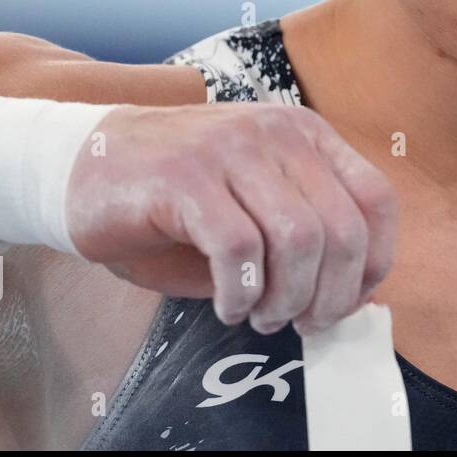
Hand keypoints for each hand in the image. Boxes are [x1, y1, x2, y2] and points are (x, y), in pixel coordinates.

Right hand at [64, 103, 398, 335]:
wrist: (79, 163)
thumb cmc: (172, 196)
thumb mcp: (253, 204)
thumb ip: (304, 235)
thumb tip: (351, 296)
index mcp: (305, 136)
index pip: (377, 199)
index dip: (374, 262)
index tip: (347, 302)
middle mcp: (277, 134)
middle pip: (343, 229)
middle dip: (331, 295)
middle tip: (301, 322)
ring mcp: (231, 149)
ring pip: (298, 240)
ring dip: (286, 298)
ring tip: (261, 316)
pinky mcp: (185, 176)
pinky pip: (240, 249)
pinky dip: (241, 293)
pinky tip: (227, 305)